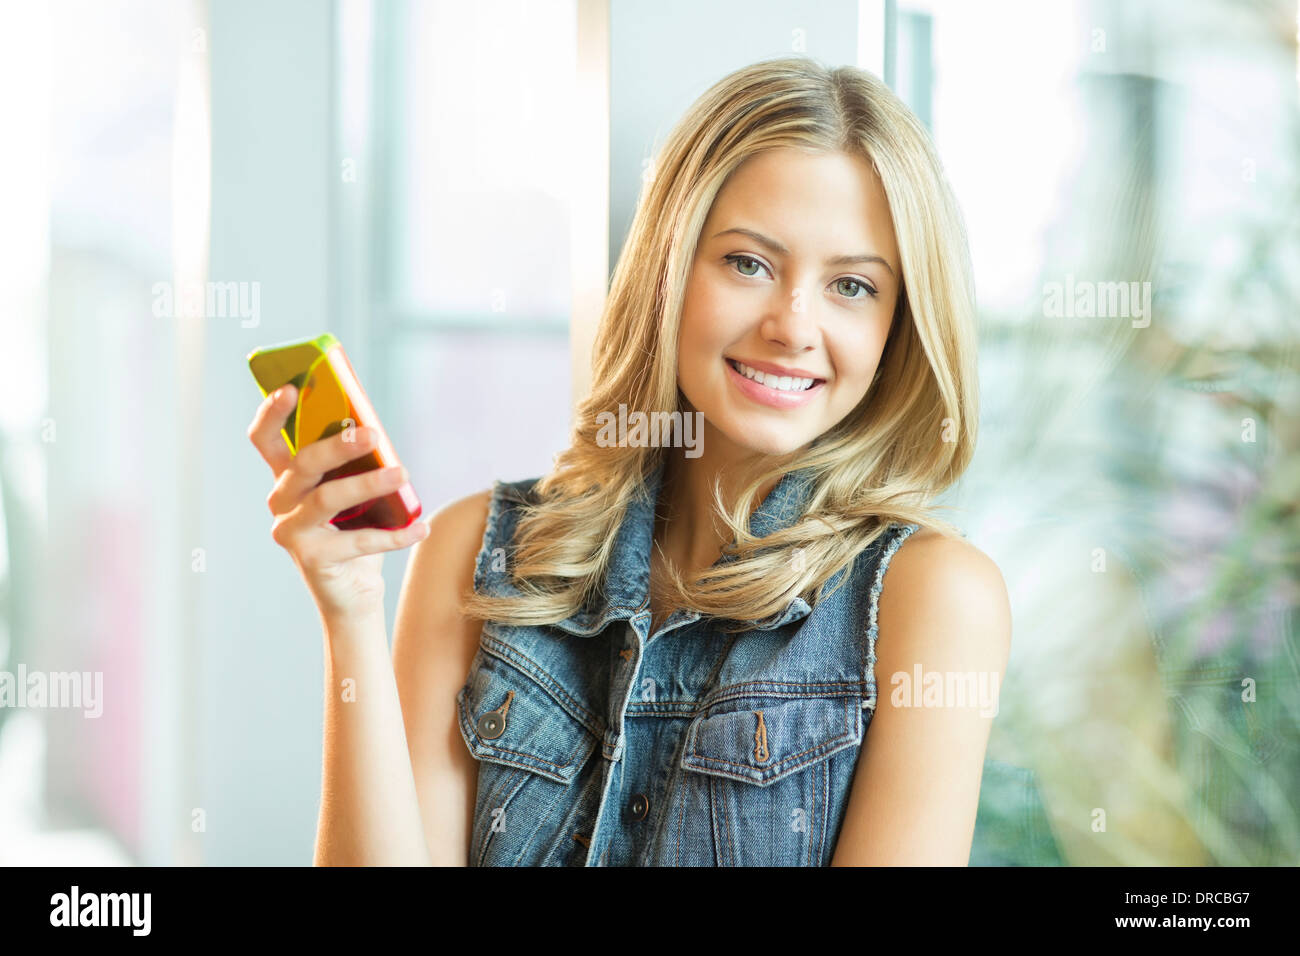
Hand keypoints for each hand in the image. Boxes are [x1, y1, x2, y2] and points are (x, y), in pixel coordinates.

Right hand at [247, 384, 429, 621]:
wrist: (354, 590)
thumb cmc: (355, 530)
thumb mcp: (355, 491)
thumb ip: (357, 462)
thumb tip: (376, 430)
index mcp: (287, 477)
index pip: (265, 439)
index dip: (271, 413)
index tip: (288, 389)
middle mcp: (281, 502)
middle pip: (302, 464)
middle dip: (336, 445)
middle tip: (372, 434)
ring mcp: (292, 532)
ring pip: (326, 500)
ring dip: (368, 484)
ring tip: (403, 474)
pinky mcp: (312, 559)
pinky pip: (357, 542)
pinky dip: (394, 535)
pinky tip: (420, 527)